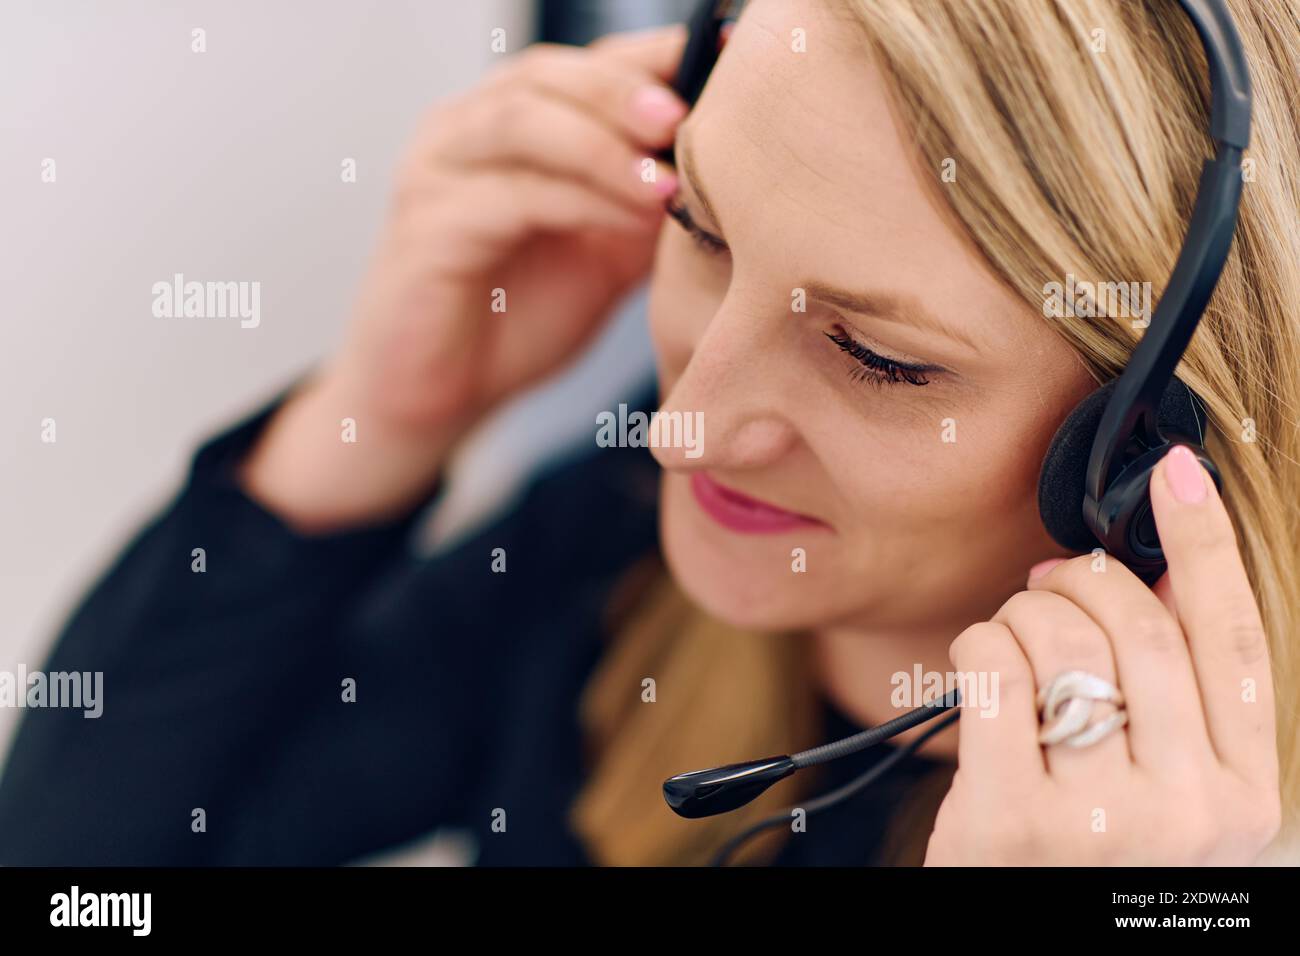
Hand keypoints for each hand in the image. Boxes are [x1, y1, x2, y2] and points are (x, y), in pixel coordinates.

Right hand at [339, 24, 686, 432]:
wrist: (441, 397)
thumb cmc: (519, 319)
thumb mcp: (607, 251)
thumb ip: (649, 203)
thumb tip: (727, 166)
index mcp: (509, 121)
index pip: (585, 64)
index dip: (651, 60)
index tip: (719, 69)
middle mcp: (464, 128)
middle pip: (548, 75)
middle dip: (623, 91)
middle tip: (684, 119)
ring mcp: (437, 171)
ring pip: (524, 122)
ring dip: (602, 145)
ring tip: (663, 180)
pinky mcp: (427, 226)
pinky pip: (511, 196)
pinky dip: (579, 201)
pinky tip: (628, 220)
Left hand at [925, 444, 1280, 864]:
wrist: (1026, 933)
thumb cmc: (1086, 857)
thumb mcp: (1159, 794)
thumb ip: (1173, 700)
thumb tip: (1154, 578)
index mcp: (1240, 798)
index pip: (1232, 642)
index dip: (1206, 542)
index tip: (1178, 472)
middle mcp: (1188, 814)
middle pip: (1139, 627)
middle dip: (1080, 578)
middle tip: (1048, 584)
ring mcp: (1101, 823)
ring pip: (1063, 639)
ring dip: (1023, 613)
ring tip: (1013, 637)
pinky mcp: (1012, 823)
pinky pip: (995, 669)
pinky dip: (980, 643)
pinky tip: (979, 664)